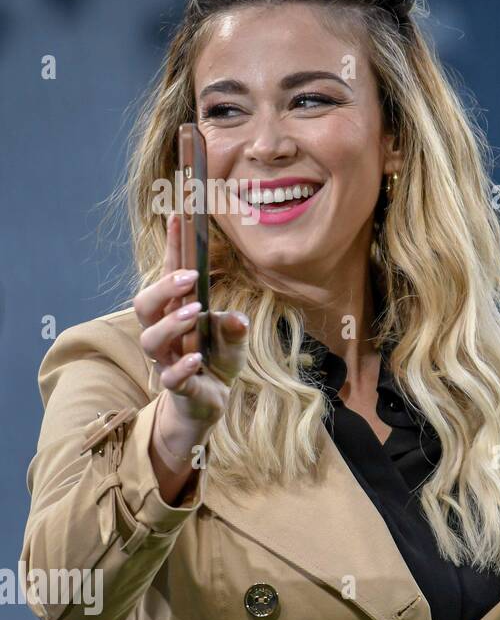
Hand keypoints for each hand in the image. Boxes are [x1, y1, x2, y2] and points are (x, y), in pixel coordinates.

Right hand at [134, 214, 247, 489]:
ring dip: (172, 324)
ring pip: (150, 338)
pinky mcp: (176, 386)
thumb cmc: (217, 362)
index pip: (169, 275)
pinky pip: (171, 377)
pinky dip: (183, 367)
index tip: (178, 214)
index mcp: (177, 312)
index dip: (172, 246)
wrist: (209, 405)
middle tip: (190, 278)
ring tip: (195, 313)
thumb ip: (234, 327)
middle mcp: (164, 332)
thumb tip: (235, 319)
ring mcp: (166, 359)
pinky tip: (196, 359)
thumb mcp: (233, 340)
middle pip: (145, 303)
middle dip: (164, 287)